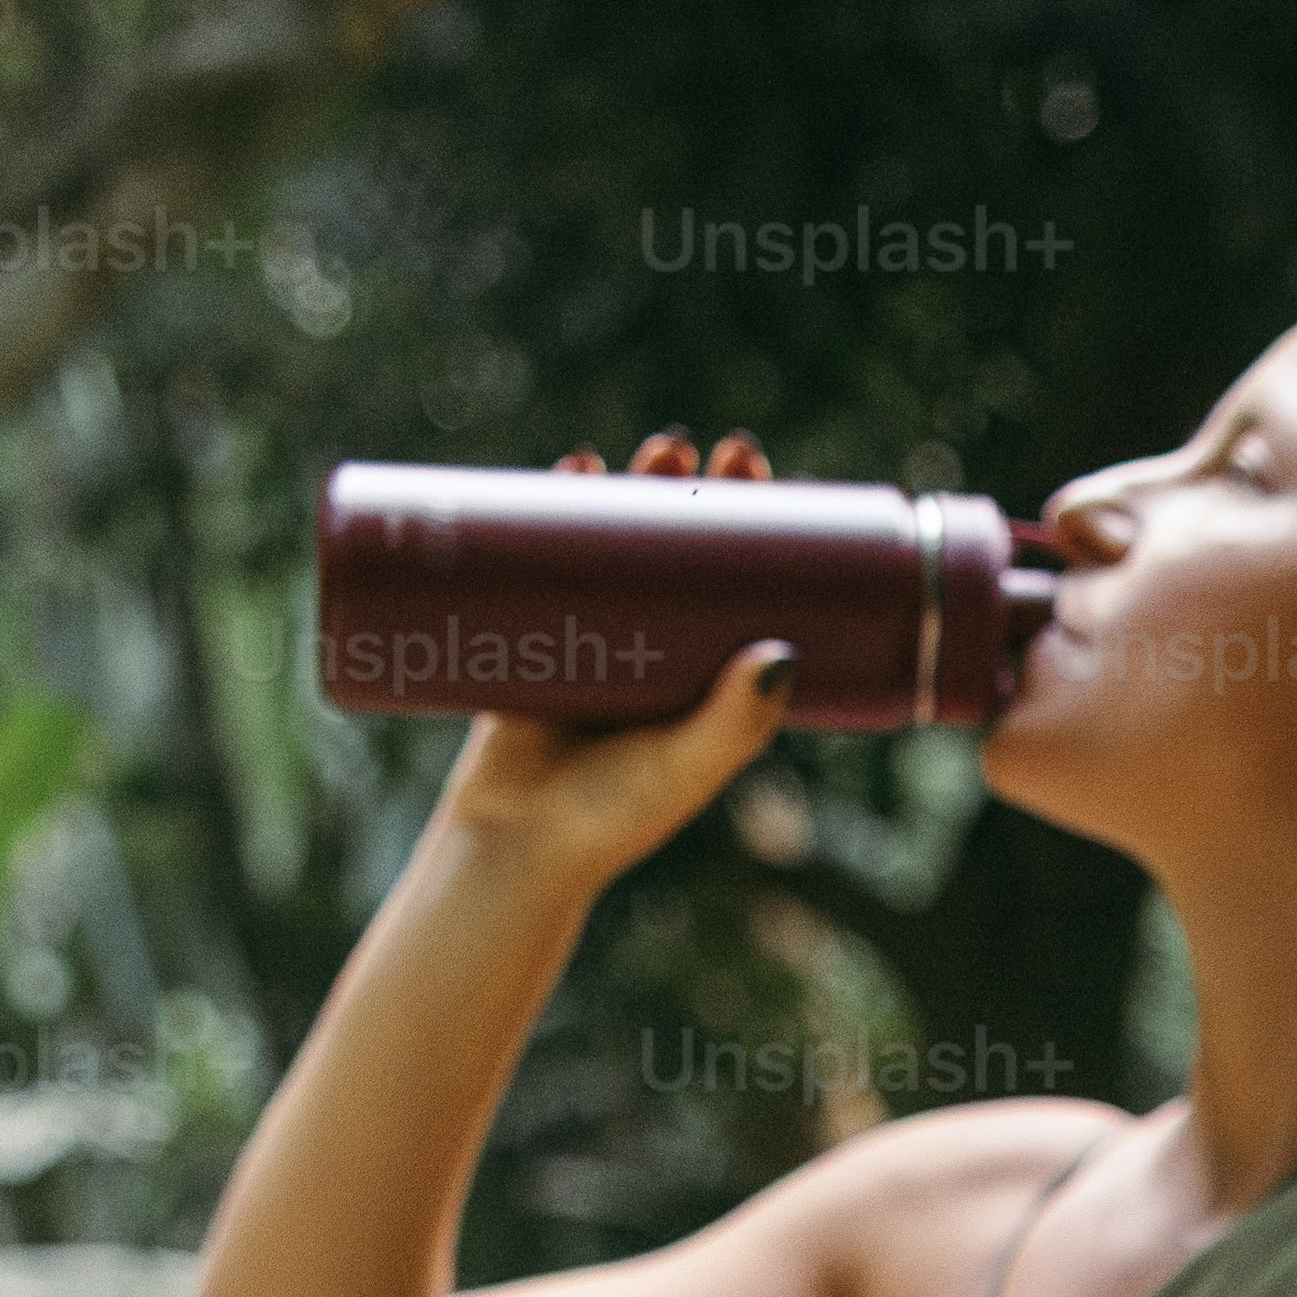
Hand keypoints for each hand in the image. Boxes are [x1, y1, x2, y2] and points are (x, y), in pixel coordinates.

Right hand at [428, 427, 790, 889]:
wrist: (514, 845)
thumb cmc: (614, 817)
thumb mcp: (688, 765)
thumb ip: (736, 721)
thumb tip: (782, 652)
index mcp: (709, 672)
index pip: (747, 580)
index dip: (762, 526)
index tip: (767, 482)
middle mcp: (659, 644)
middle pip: (690, 546)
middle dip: (706, 492)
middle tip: (725, 453)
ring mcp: (597, 632)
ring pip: (623, 541)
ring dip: (642, 487)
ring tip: (660, 450)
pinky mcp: (538, 632)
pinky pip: (550, 558)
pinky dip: (560, 510)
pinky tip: (575, 469)